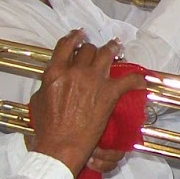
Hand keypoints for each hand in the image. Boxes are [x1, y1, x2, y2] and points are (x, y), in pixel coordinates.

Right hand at [27, 32, 146, 175]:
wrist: (61, 144)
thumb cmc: (48, 128)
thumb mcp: (38, 101)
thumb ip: (46, 85)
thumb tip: (52, 81)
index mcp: (55, 72)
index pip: (66, 45)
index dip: (74, 37)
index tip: (79, 34)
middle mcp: (75, 71)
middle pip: (88, 49)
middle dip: (92, 49)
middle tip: (97, 50)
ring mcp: (93, 80)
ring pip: (107, 54)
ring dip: (113, 49)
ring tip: (116, 46)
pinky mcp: (109, 93)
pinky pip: (128, 80)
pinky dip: (137, 79)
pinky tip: (141, 79)